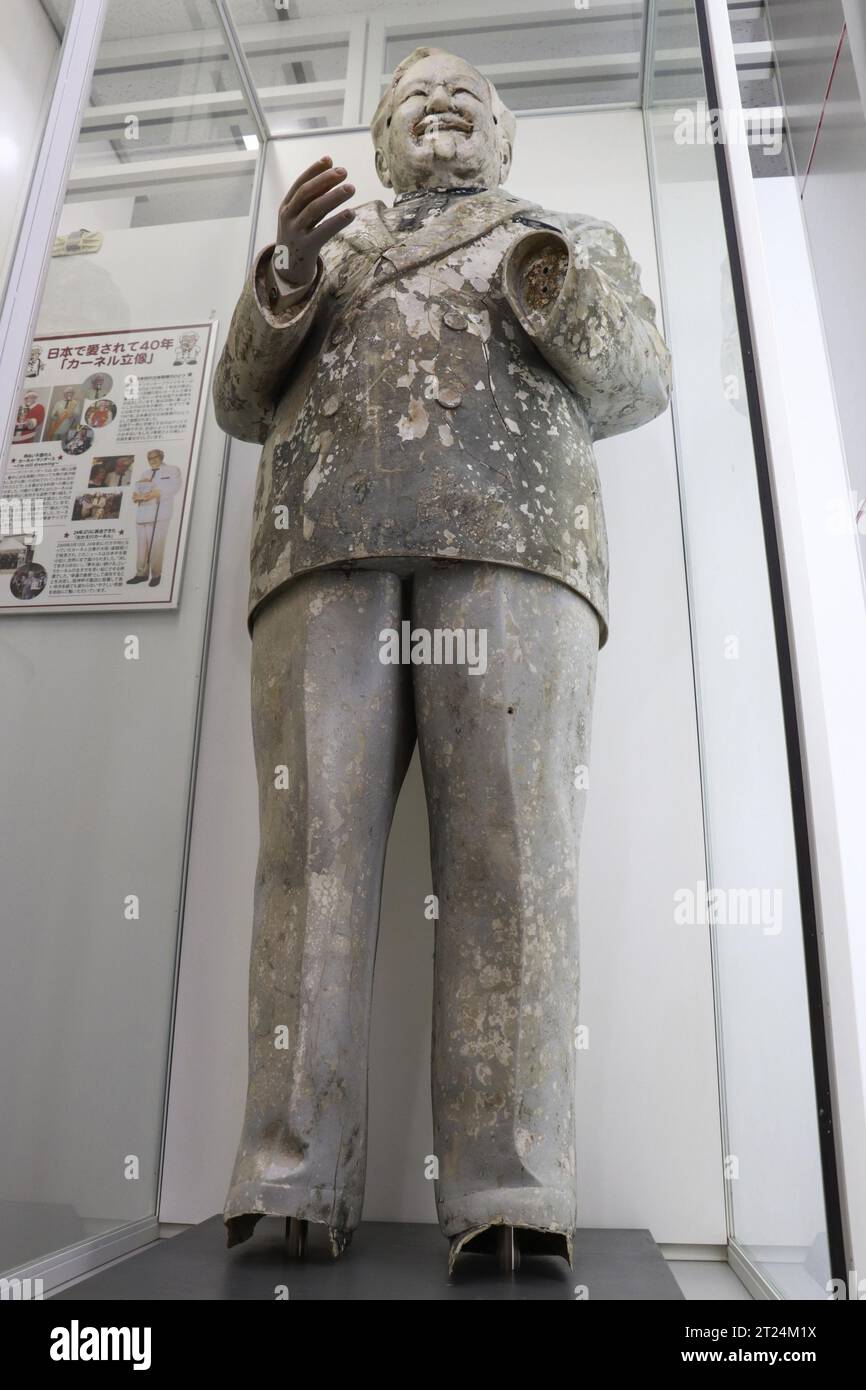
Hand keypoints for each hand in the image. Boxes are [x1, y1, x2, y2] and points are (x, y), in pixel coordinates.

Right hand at [274, 155, 354, 289]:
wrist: (288, 270)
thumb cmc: (299, 238)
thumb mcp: (302, 217)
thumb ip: (314, 198)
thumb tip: (331, 171)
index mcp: (286, 206)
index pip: (300, 183)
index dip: (314, 170)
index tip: (329, 160)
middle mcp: (288, 217)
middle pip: (306, 193)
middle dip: (325, 180)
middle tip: (344, 172)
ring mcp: (296, 232)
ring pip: (314, 209)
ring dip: (334, 197)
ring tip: (351, 188)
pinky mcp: (306, 247)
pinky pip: (323, 231)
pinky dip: (337, 221)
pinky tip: (351, 212)